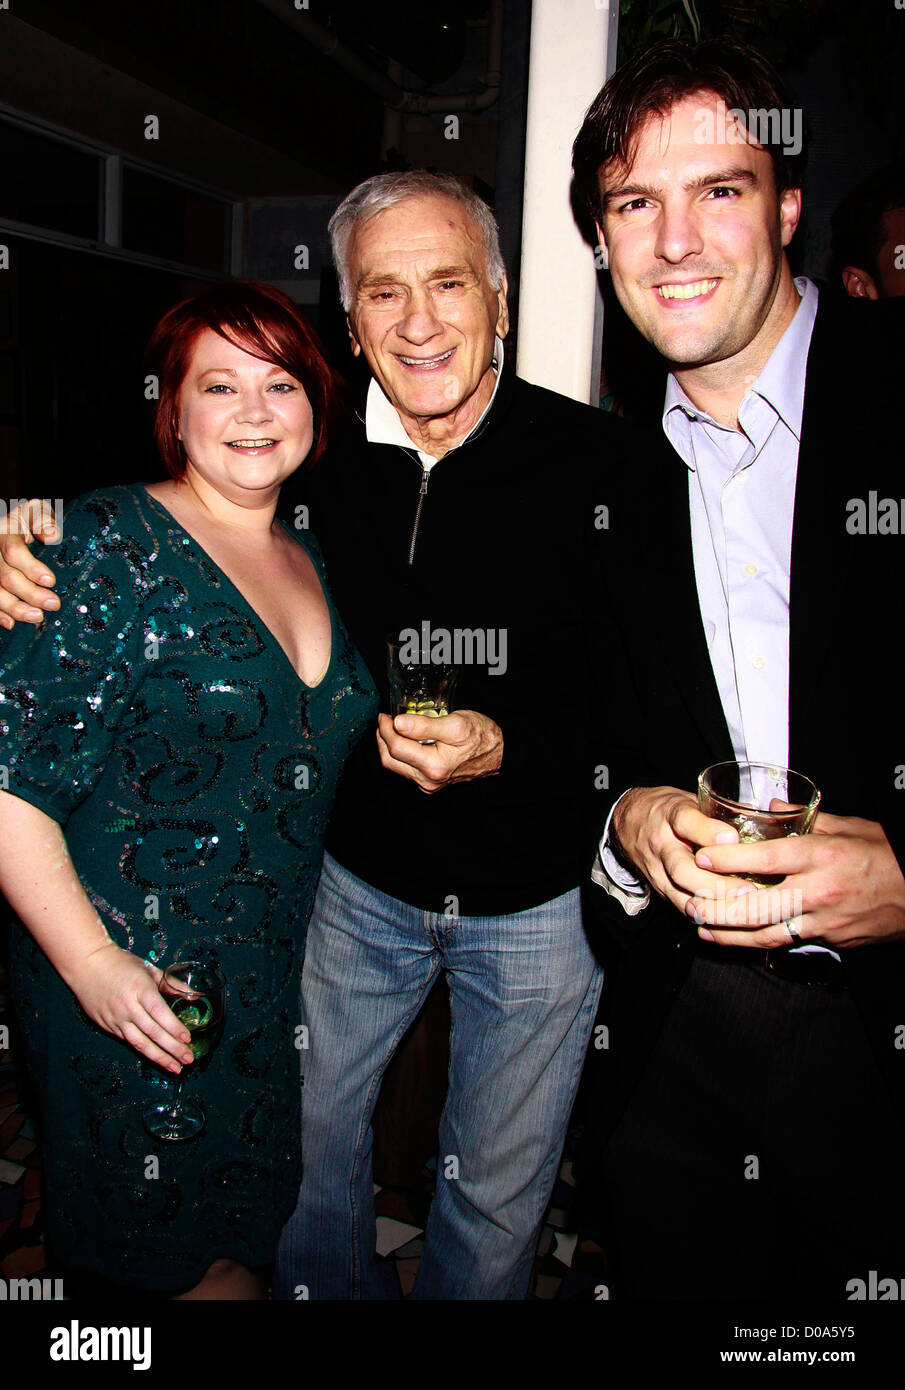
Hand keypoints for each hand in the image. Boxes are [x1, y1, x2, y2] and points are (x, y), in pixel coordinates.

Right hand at [0, 498, 60, 627]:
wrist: (4, 525)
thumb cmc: (25, 519)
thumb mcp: (34, 511)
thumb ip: (42, 520)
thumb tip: (50, 535)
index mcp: (3, 532)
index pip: (14, 552)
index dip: (32, 568)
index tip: (52, 581)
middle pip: (6, 577)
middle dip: (30, 593)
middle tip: (54, 604)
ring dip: (15, 609)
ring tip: (37, 617)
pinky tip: (11, 624)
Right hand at [65, 942, 194, 1071]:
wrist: (85, 964)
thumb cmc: (120, 963)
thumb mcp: (148, 968)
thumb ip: (170, 983)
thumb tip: (193, 995)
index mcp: (140, 988)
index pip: (160, 1012)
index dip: (174, 1027)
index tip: (188, 1039)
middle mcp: (127, 1006)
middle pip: (152, 1032)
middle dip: (172, 1048)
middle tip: (188, 1059)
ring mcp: (115, 1018)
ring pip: (139, 1043)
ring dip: (159, 1057)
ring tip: (175, 1068)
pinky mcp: (106, 1025)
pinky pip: (127, 1041)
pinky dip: (143, 1050)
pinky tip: (155, 1057)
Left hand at [376, 708, 502, 793]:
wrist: (500, 755)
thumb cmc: (481, 737)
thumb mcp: (455, 724)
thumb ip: (424, 725)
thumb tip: (397, 723)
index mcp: (434, 766)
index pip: (396, 747)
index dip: (386, 729)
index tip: (385, 715)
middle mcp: (429, 781)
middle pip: (390, 761)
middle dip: (382, 738)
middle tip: (384, 721)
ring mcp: (429, 785)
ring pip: (396, 767)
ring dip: (389, 747)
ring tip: (391, 729)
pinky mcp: (431, 784)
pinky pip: (407, 770)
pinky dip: (401, 755)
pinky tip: (405, 741)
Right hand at [612, 784, 740, 913]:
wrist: (628, 824)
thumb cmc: (667, 810)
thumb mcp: (690, 800)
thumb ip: (721, 811)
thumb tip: (761, 815)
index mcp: (670, 814)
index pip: (685, 821)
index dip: (709, 832)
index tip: (733, 839)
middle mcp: (661, 844)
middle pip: (682, 869)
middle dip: (716, 883)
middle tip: (748, 889)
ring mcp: (658, 871)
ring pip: (681, 895)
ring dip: (713, 905)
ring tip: (742, 908)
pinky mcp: (660, 889)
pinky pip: (682, 908)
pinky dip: (706, 915)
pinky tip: (728, 918)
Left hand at [686, 811, 904, 948]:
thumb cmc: (886, 855)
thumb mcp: (849, 826)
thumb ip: (806, 817)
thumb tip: (769, 808)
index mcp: (821, 856)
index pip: (766, 859)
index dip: (729, 859)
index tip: (702, 855)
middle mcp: (818, 890)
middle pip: (756, 904)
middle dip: (717, 906)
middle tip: (689, 900)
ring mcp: (822, 919)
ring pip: (766, 932)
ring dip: (729, 933)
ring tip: (701, 927)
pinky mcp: (828, 939)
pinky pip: (785, 941)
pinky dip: (756, 942)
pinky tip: (735, 939)